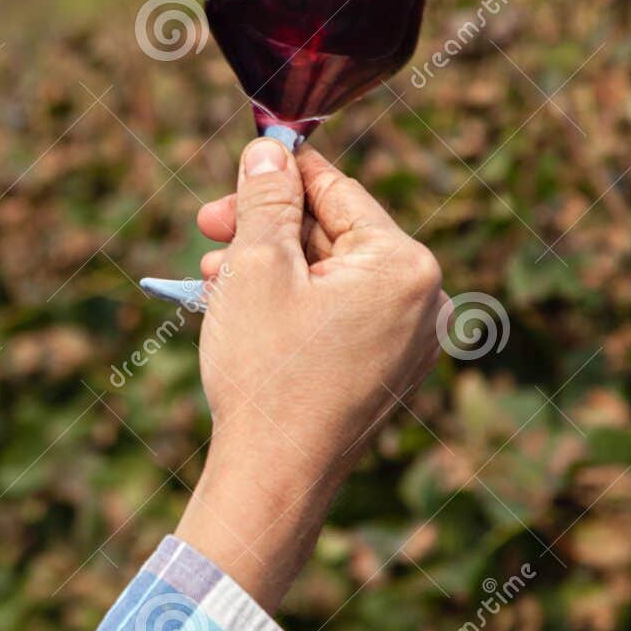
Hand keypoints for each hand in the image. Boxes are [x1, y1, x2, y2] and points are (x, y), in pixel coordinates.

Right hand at [174, 137, 446, 609]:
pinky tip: (237, 306)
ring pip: (328, 277)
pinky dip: (289, 304)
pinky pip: (335, 316)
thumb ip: (266, 199)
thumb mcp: (256, 266)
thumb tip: (269, 151)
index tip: (236, 170)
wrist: (274, 479)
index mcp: (405, 266)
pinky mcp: (382, 374)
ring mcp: (406, 344)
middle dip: (266, 229)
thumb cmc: (267, 372)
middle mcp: (422, 302)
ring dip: (268, 267)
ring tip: (210, 275)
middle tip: (207, 226)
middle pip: (334, 234)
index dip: (280, 175)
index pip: (340, 190)